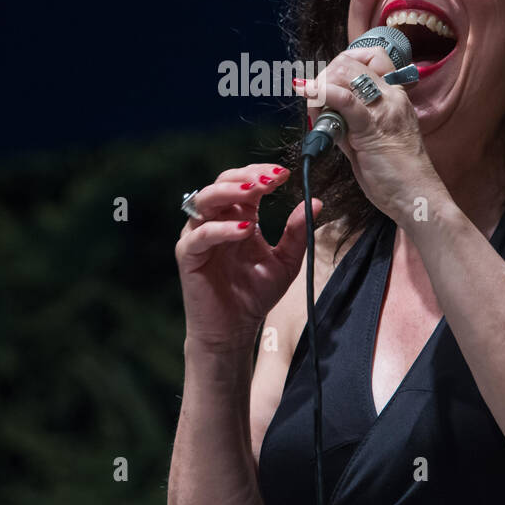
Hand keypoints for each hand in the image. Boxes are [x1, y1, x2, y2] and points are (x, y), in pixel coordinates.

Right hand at [174, 163, 322, 353]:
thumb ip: (297, 232)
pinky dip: (221, 229)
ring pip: (205, 200)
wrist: (234, 330)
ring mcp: (199, 236)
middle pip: (222, 183)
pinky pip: (200, 235)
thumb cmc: (255, 295)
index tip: (285, 174)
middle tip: (270, 179)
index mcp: (238, 218)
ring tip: (254, 192)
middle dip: (246, 176)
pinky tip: (245, 230)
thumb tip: (315, 201)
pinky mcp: (188, 255)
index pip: (245, 183)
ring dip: (229, 192)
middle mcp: (216, 221)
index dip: (262, 174)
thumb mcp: (285, 261)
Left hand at [294, 46, 443, 222]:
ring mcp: (383, 108)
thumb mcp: (371, 144)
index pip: (370, 58)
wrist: (417, 198)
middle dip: (325, 75)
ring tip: (313, 108)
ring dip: (320, 85)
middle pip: (351, 61)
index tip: (328, 84)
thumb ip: (349, 127)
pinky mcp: (371, 126)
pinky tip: (305, 91)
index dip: (342, 65)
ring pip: (345, 72)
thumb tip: (327, 118)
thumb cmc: (397, 177)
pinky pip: (343, 98)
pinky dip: (320, 92)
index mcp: (394, 98)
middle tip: (315, 100)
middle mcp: (391, 96)